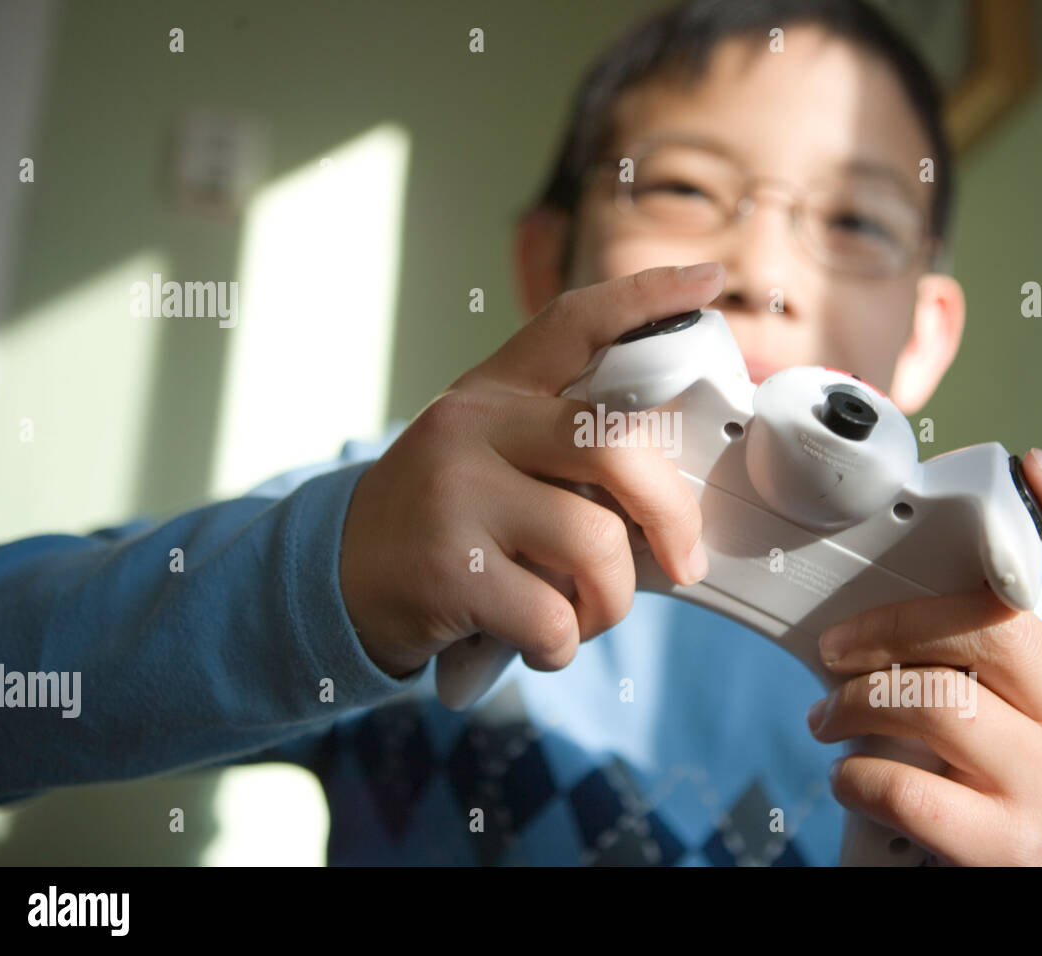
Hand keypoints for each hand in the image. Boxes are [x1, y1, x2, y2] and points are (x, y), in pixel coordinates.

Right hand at [339, 263, 724, 677]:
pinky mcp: (447, 569)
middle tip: (684, 561)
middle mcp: (475, 427)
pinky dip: (565, 644)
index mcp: (494, 394)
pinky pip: (553, 616)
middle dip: (672, 516)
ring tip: (585, 613)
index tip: (709, 280)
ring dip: (611, 600)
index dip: (646, 298)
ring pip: (596, 545)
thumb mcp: (485, 458)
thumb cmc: (440, 520)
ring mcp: (458, 495)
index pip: (574, 324)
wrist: (332, 575)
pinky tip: (542, 642)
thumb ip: (559, 456)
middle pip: (615, 450)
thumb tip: (669, 500)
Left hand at [807, 448, 1041, 864]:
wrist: (1010, 871)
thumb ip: (962, 641)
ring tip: (826, 715)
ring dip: (856, 701)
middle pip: (997, 628)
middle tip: (836, 643)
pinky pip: (909, 788)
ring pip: (942, 704)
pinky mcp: (1005, 842)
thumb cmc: (983, 766)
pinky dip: (856, 775)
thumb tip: (863, 584)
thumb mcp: (997, 697)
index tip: (1037, 466)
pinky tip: (848, 774)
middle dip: (894, 624)